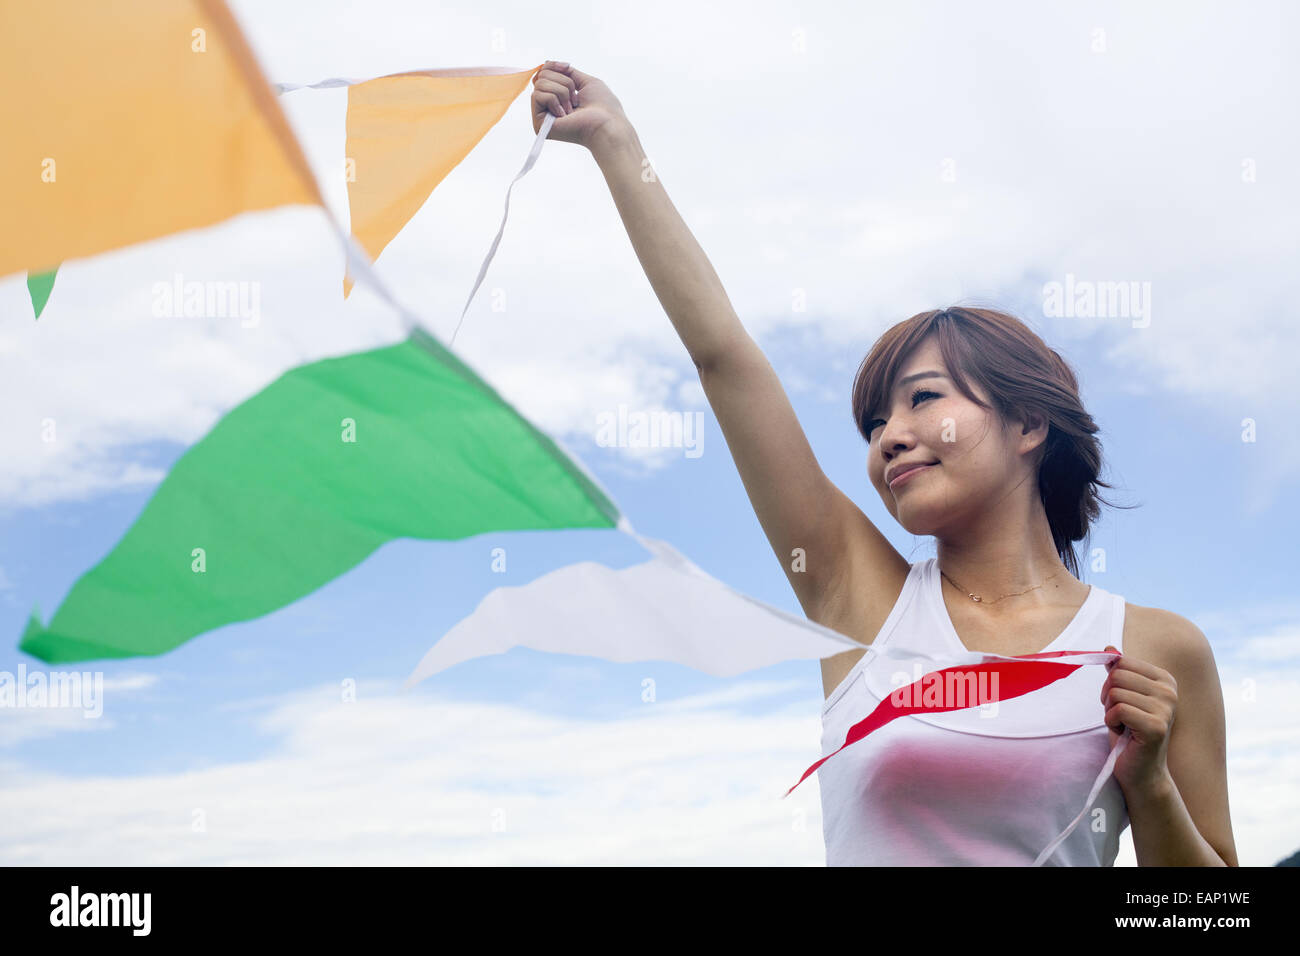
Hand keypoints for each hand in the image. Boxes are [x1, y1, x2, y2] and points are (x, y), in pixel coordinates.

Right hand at [531, 61, 627, 149]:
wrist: (605, 124)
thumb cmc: (602, 106)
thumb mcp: (585, 81)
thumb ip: (567, 73)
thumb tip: (547, 63)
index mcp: (559, 98)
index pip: (544, 72)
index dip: (553, 65)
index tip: (567, 67)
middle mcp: (548, 107)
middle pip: (542, 76)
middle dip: (563, 81)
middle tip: (576, 99)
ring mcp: (542, 116)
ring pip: (540, 84)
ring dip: (562, 91)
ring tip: (572, 108)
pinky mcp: (538, 123)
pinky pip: (537, 95)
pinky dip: (554, 100)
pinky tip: (564, 115)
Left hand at [1100, 644, 1177, 794]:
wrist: (1141, 771)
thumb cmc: (1129, 732)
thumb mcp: (1122, 696)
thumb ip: (1118, 672)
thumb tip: (1108, 648)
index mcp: (1164, 679)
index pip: (1121, 662)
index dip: (1111, 682)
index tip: (1122, 701)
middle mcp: (1169, 691)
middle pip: (1116, 675)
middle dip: (1108, 697)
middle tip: (1120, 716)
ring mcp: (1166, 709)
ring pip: (1115, 693)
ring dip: (1110, 712)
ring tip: (1125, 726)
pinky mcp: (1157, 726)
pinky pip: (1118, 710)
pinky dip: (1112, 723)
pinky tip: (1125, 734)